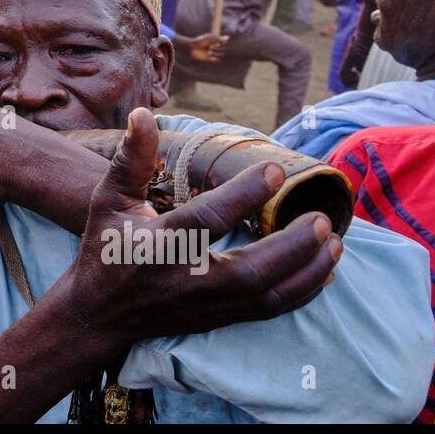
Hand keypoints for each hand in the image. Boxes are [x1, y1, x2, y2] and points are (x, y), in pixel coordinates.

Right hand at [67, 109, 339, 347]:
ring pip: (267, 296)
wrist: (99, 314)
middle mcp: (185, 280)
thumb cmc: (106, 249)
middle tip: (321, 218)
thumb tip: (142, 114)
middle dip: (291, 247)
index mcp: (158, 245)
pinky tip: (325, 270)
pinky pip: (269, 310)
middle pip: (249, 270)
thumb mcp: (109, 200)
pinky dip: (302, 293)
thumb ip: (131, 159)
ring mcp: (206, 305)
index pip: (207, 220)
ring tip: (335, 241)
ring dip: (306, 271)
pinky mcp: (219, 319)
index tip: (276, 170)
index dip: (243, 195)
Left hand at [180, 32, 228, 62]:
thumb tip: (228, 37)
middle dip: (218, 48)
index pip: (223, 42)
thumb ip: (219, 39)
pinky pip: (217, 59)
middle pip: (224, 48)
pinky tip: (210, 55)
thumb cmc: (200, 41)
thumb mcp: (210, 39)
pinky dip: (215, 58)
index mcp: (215, 41)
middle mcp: (214, 47)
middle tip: (211, 47)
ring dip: (216, 53)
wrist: (191, 48)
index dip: (221, 43)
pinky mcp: (209, 58)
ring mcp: (212, 52)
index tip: (216, 42)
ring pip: (221, 54)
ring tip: (209, 51)